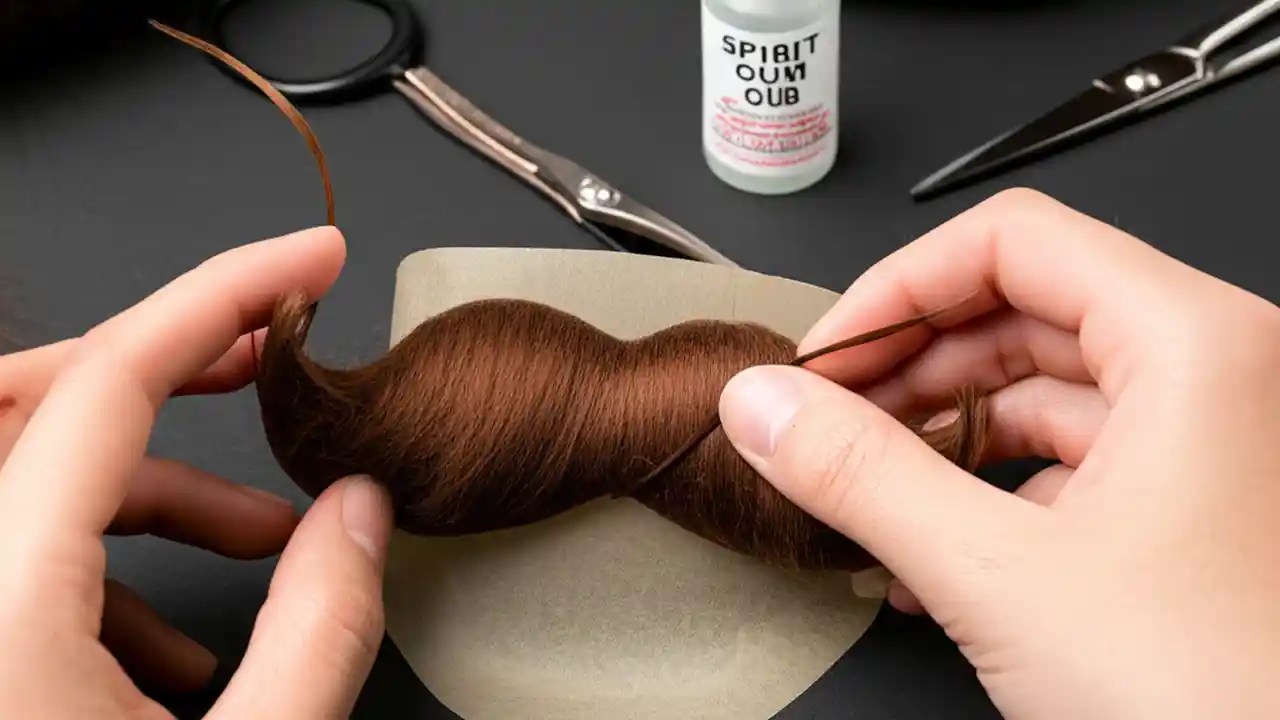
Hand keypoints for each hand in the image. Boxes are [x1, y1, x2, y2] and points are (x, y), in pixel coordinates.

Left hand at [0, 227, 393, 717]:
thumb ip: (319, 627)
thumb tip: (362, 511)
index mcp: (0, 598)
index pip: (113, 380)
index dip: (227, 294)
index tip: (313, 262)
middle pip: (34, 396)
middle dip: (169, 358)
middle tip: (273, 351)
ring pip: (29, 474)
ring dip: (152, 483)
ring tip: (262, 533)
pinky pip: (17, 551)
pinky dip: (103, 561)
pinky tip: (178, 646)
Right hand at [719, 189, 1279, 719]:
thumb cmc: (1217, 701)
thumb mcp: (1000, 577)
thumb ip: (863, 476)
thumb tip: (767, 406)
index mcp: (1195, 346)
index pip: (1015, 243)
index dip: (899, 289)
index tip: (827, 355)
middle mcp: (1215, 376)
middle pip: (1023, 311)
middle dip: (909, 368)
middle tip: (822, 418)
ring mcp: (1204, 445)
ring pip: (1041, 392)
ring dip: (937, 437)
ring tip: (858, 487)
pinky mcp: (1186, 511)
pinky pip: (1067, 464)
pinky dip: (984, 494)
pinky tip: (919, 554)